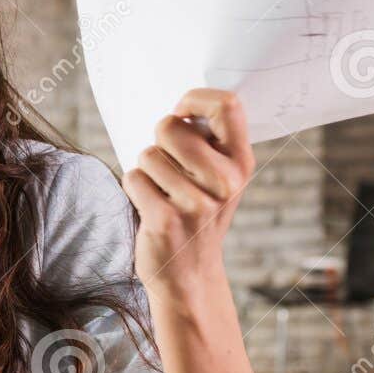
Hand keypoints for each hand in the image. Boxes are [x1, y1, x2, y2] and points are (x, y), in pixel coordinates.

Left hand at [122, 89, 253, 300]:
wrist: (189, 274)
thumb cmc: (196, 213)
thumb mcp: (217, 178)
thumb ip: (208, 143)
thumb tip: (179, 106)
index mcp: (240, 162)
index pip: (227, 104)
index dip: (194, 99)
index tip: (181, 112)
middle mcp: (225, 181)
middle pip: (170, 126)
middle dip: (158, 142)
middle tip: (167, 168)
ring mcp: (197, 202)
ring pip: (147, 154)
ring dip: (145, 170)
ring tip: (162, 193)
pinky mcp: (166, 220)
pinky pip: (133, 179)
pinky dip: (134, 189)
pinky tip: (150, 207)